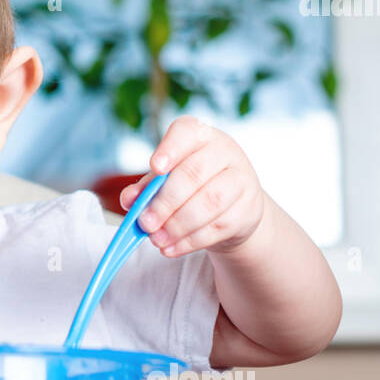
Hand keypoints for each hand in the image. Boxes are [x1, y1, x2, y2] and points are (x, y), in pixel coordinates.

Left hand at [117, 115, 265, 257]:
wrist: (232, 206)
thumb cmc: (192, 186)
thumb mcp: (166, 180)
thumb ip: (146, 187)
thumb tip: (129, 199)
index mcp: (199, 136)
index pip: (186, 131)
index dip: (169, 148)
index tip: (155, 167)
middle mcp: (224, 151)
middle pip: (193, 174)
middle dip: (165, 202)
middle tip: (145, 223)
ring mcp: (242, 178)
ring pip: (209, 203)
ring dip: (178, 225)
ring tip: (156, 240)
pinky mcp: (250, 207)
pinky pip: (219, 226)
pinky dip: (191, 241)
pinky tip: (172, 248)